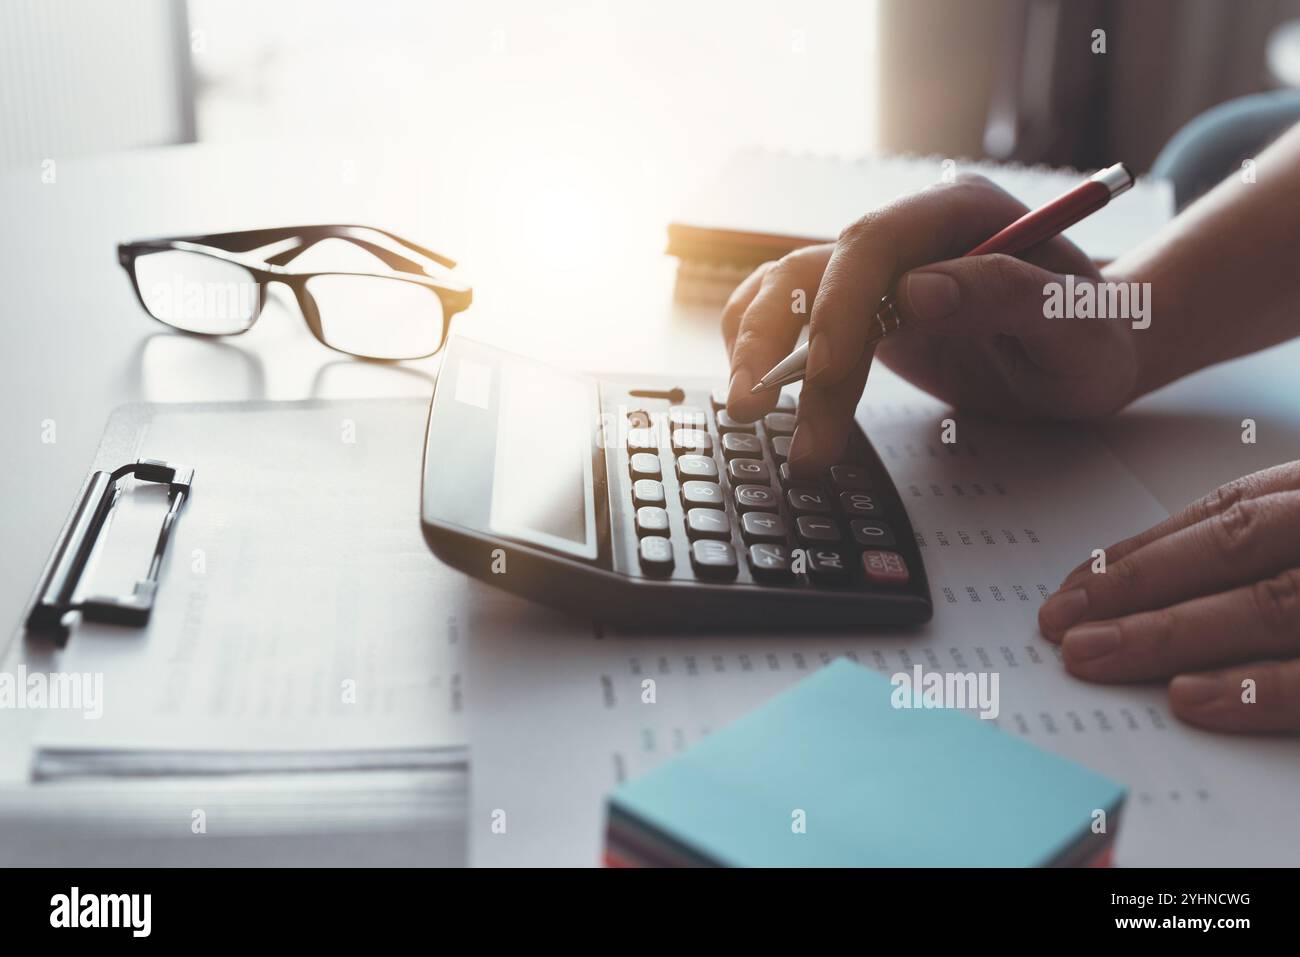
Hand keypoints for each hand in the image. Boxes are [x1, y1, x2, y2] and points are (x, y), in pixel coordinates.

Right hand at [721, 174, 1142, 473]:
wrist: (1089, 353)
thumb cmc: (1093, 341)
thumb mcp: (1077, 331)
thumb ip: (1008, 299)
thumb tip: (915, 292)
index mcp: (962, 214)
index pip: (874, 244)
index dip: (839, 308)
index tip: (828, 378)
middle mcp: (910, 232)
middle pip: (817, 268)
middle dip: (779, 340)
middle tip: (760, 410)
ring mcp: (880, 269)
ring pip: (789, 288)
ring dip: (757, 346)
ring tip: (748, 411)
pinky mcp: (860, 306)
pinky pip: (793, 312)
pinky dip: (763, 347)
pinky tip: (756, 389)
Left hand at [1040, 462, 1299, 732]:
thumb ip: (1264, 549)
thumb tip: (1151, 595)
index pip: (1229, 514)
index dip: (1145, 552)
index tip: (1073, 588)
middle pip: (1234, 549)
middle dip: (1137, 586)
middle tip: (1059, 625)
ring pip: (1268, 604)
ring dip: (1173, 633)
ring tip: (1094, 657)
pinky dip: (1255, 689)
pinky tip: (1189, 698)